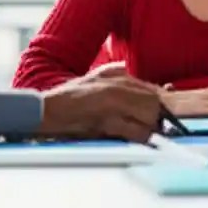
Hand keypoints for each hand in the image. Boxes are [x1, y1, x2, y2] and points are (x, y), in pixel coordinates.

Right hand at [38, 62, 161, 141]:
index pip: (153, 90)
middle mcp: (119, 89)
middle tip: (151, 125)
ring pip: (149, 119)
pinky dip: (140, 137)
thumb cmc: (67, 97)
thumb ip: (112, 71)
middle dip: (157, 117)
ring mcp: (114, 106)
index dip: (160, 103)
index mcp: (117, 78)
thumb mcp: (91, 76)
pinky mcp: (108, 124)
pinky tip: (134, 138)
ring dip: (149, 128)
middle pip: (155, 104)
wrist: (46, 112)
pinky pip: (136, 132)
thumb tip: (127, 69)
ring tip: (142, 132)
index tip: (160, 112)